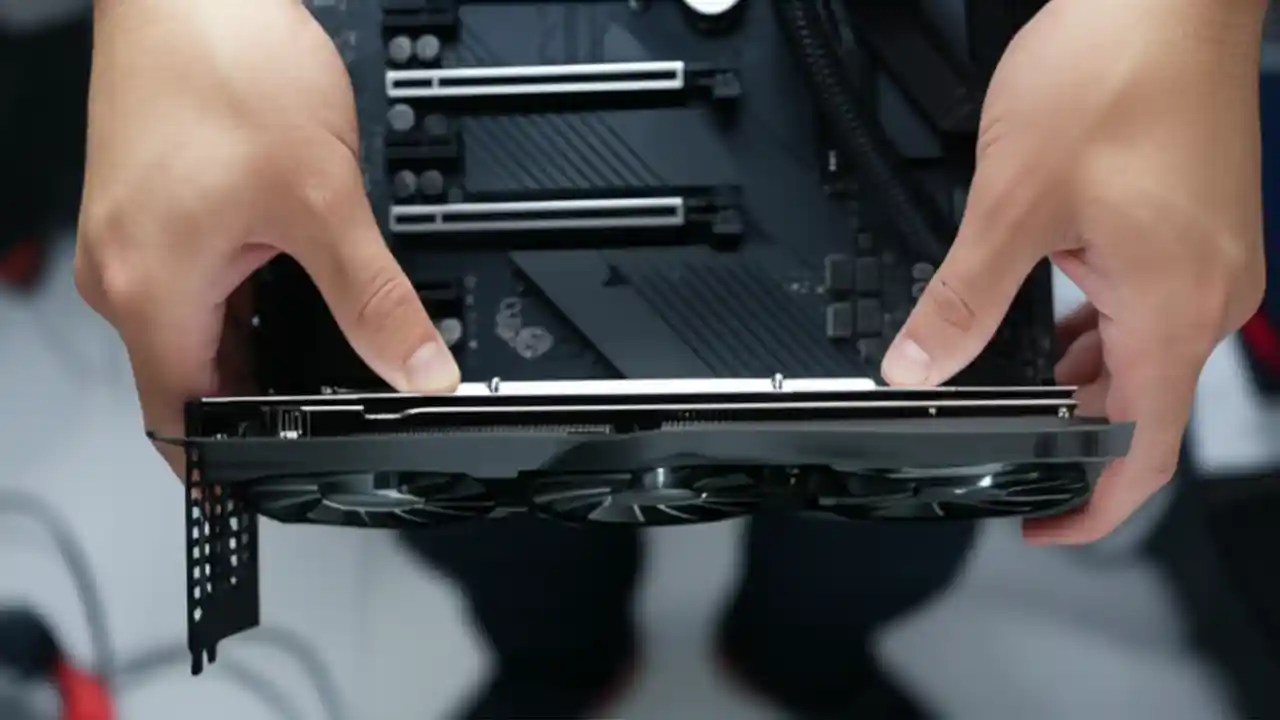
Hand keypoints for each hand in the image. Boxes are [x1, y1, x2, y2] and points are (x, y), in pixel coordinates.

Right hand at [75, 0, 459, 476]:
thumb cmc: (225, 64)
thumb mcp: (323, 200)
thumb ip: (376, 300)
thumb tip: (419, 369)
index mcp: (151, 291)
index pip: (181, 424)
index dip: (229, 470)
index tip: (264, 497)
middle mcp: (128, 273)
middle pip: (197, 379)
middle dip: (267, 400)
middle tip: (335, 406)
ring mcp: (136, 240)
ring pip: (202, 330)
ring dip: (262, 347)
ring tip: (326, 341)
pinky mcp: (153, 209)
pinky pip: (199, 284)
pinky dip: (247, 300)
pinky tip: (293, 280)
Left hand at [880, 0, 1267, 542]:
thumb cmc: (1117, 72)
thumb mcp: (1013, 203)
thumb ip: (961, 298)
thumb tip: (916, 364)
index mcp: (1173, 310)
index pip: (1142, 451)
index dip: (1092, 506)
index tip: (1045, 526)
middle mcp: (1206, 294)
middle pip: (1137, 405)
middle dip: (1064, 427)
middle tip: (994, 431)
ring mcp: (1206, 259)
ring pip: (1136, 352)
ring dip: (1073, 372)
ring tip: (1002, 372)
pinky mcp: (1193, 226)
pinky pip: (1142, 304)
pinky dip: (1091, 322)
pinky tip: (1041, 309)